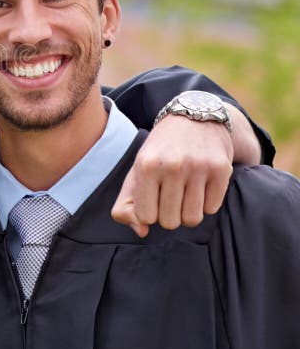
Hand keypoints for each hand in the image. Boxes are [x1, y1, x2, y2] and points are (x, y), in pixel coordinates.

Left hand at [111, 114, 233, 236]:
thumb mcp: (137, 169)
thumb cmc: (161, 150)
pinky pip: (212, 209)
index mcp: (146, 166)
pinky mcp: (221, 170)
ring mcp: (198, 167)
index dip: (149, 213)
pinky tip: (201, 185)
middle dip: (169, 215)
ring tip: (185, 194)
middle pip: (170, 221)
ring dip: (188, 212)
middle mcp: (172, 166)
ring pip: (192, 219)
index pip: (146, 217)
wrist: (194, 117)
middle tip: (170, 198)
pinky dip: (206, 203)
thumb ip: (127, 202)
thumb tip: (141, 231)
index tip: (153, 200)